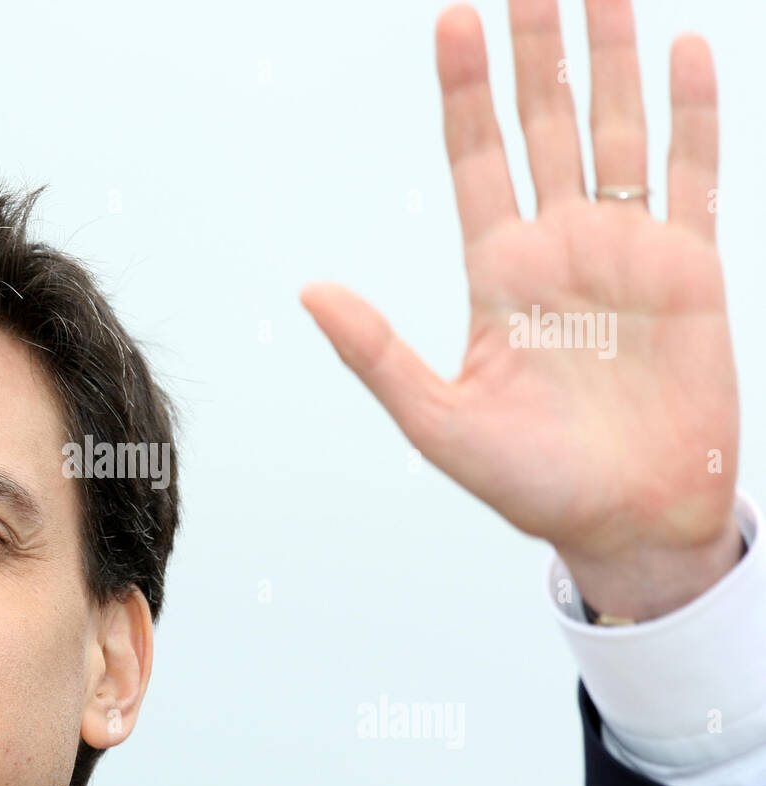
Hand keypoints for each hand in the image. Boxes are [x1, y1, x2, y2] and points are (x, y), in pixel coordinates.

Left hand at [301, 0, 740, 620]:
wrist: (628, 518)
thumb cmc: (532, 484)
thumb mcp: (440, 424)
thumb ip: (378, 353)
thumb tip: (309, 291)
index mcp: (497, 275)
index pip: (475, 159)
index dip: (466, 91)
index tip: (452, 19)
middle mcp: (559, 247)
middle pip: (543, 124)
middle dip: (536, 49)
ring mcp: (626, 250)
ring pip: (617, 130)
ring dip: (610, 59)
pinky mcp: (692, 268)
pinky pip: (693, 174)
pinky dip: (692, 115)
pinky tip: (682, 52)